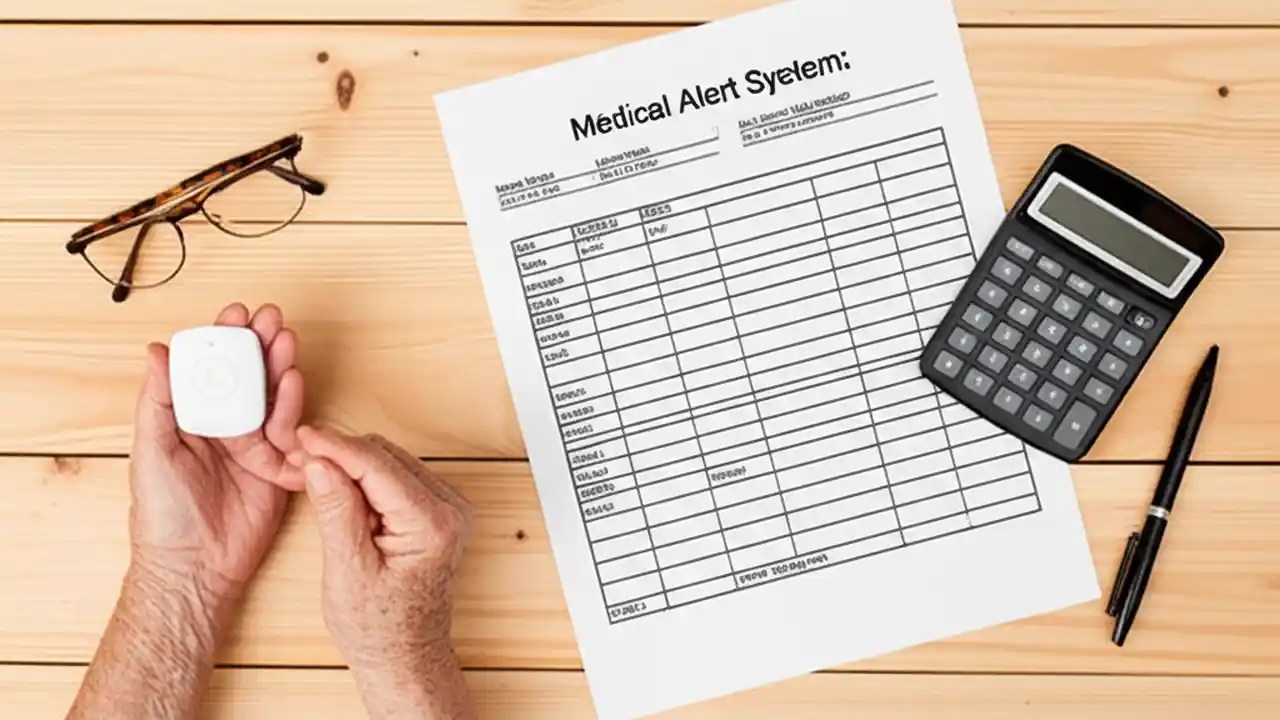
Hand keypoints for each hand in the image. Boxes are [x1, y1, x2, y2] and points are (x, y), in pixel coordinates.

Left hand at [129, 302, 305, 613]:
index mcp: (191, 419)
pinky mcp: (278, 469)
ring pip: (272, 398)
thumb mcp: (151, 451)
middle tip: (271, 317)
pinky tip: (295, 384)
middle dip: (260, 345)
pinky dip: (295, 409)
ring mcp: (254, 447)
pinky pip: (291, 433)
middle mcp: (225, 428)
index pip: (210, 369)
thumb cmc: (163, 515)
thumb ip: (158, 400)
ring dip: (281, 367)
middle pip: (248, 377)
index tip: (236, 314)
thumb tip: (158, 350)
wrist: (194, 568)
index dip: (224, 340)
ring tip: (287, 341)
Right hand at [298, 426, 474, 719]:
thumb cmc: (377, 628)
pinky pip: (396, 477)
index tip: (302, 436)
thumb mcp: (347, 571)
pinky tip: (336, 488)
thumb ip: (337, 512)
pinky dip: (364, 477)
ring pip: (390, 462)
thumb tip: (320, 462)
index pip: (378, 466)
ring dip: (350, 463)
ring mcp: (448, 508)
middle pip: (386, 457)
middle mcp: (450, 510)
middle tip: (297, 457)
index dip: (336, 446)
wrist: (404, 655)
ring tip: (310, 473)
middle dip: (340, 453)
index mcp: (432, 525)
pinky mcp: (436, 511)